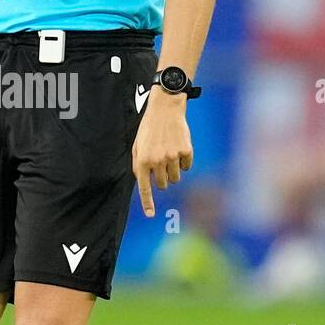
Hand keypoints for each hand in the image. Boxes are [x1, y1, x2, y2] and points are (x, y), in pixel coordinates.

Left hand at [132, 91, 192, 216]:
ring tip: (169, 155)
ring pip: (175, 178)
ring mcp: (172, 156)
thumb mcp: (137, 146)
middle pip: (163, 184)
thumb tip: (144, 183)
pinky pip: (187, 166)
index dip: (148, 203)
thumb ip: (139, 165)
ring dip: (173, 171)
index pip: (145, 188)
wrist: (165, 109)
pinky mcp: (186, 151)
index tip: (151, 215)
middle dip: (162, 179)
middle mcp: (157, 161)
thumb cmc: (149, 129)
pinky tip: (179, 148)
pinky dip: (184, 161)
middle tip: (161, 163)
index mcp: (142, 160)